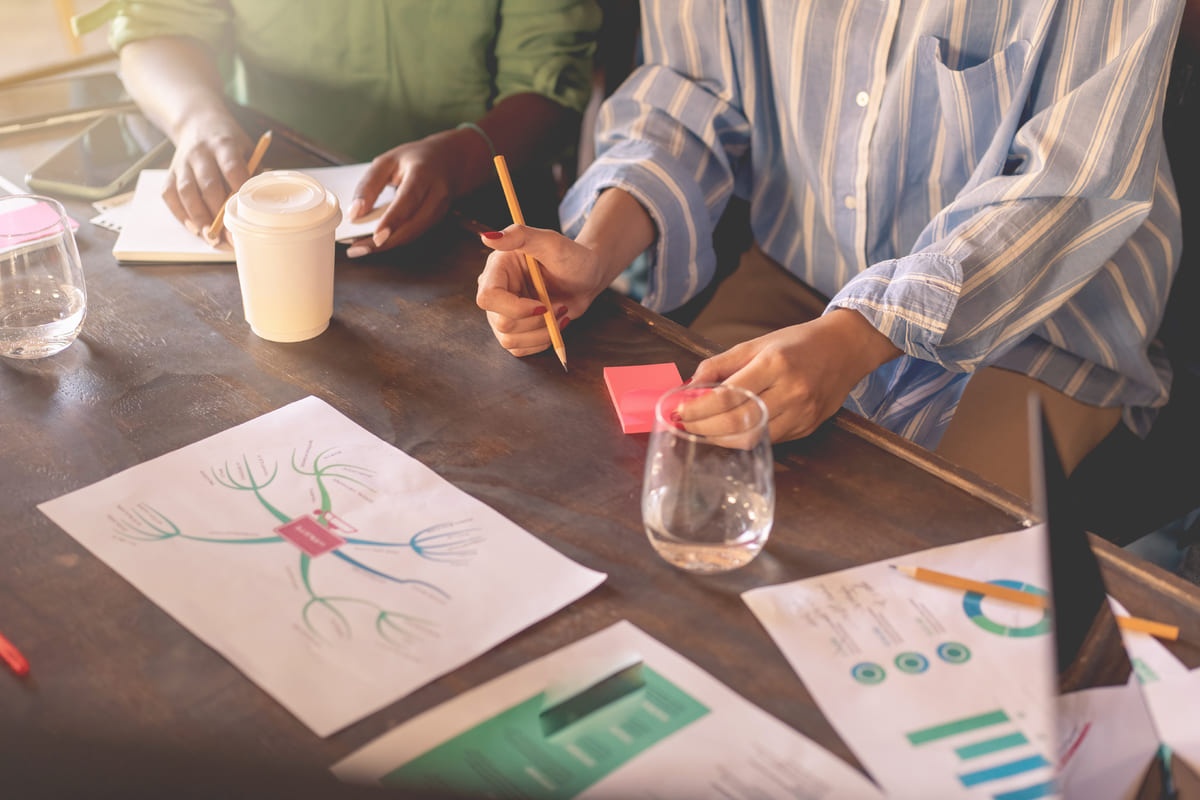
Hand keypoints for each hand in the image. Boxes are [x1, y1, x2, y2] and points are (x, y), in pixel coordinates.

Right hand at [161, 109, 251, 239]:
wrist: (198, 122)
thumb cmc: (230, 143)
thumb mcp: (247, 149)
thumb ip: (254, 172)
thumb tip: (265, 203)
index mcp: (224, 144)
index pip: (231, 167)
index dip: (237, 190)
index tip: (244, 212)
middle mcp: (200, 153)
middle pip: (207, 184)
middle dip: (218, 213)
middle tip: (229, 236)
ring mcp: (183, 163)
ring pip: (186, 192)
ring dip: (198, 217)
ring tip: (210, 237)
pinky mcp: (170, 172)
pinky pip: (170, 195)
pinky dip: (180, 214)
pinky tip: (194, 228)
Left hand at [344, 131, 464, 255]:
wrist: (450, 161)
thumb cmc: (414, 160)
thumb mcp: (387, 162)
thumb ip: (369, 185)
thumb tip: (354, 213)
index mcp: (423, 173)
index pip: (408, 199)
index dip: (393, 219)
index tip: (376, 237)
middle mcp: (436, 194)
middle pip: (413, 224)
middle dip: (386, 240)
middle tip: (358, 248)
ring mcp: (440, 210)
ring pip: (414, 233)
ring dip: (388, 244)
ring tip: (362, 248)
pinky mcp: (436, 220)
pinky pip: (414, 234)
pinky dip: (395, 240)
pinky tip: (378, 242)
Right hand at [475, 226, 611, 356]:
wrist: (586, 278)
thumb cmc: (571, 257)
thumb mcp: (550, 242)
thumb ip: (519, 235)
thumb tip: (487, 237)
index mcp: (497, 269)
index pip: (488, 298)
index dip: (515, 308)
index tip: (543, 305)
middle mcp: (495, 292)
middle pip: (501, 323)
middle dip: (537, 321)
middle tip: (559, 306)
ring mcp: (503, 313)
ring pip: (510, 340)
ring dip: (542, 333)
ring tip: (559, 313)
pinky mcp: (514, 329)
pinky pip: (519, 349)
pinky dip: (541, 342)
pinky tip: (555, 325)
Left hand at [686, 309, 901, 441]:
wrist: (846, 348)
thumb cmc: (798, 343)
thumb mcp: (756, 344)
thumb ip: (720, 365)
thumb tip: (689, 387)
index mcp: (774, 364)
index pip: (727, 396)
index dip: (698, 409)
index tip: (678, 412)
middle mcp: (791, 391)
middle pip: (738, 423)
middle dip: (705, 429)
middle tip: (685, 426)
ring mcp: (802, 413)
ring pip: (753, 440)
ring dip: (721, 439)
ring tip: (703, 431)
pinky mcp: (808, 428)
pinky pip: (769, 441)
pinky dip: (744, 439)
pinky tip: (729, 432)